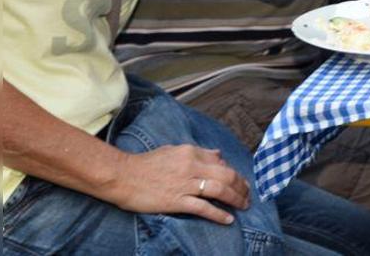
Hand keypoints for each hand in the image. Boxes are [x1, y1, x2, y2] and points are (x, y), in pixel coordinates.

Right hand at [102, 145, 249, 224]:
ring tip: (244, 205)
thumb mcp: (173, 150)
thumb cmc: (145, 163)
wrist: (122, 176)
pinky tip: (228, 219)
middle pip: (227, 175)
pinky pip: (203, 208)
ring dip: (236, 199)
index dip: (235, 173)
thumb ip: (198, 152)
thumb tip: (218, 154)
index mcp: (191, 152)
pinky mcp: (176, 200)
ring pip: (220, 190)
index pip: (222, 162)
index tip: (240, 182)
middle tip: (247, 195)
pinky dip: (219, 214)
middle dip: (241, 186)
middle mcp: (191, 166)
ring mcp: (184, 184)